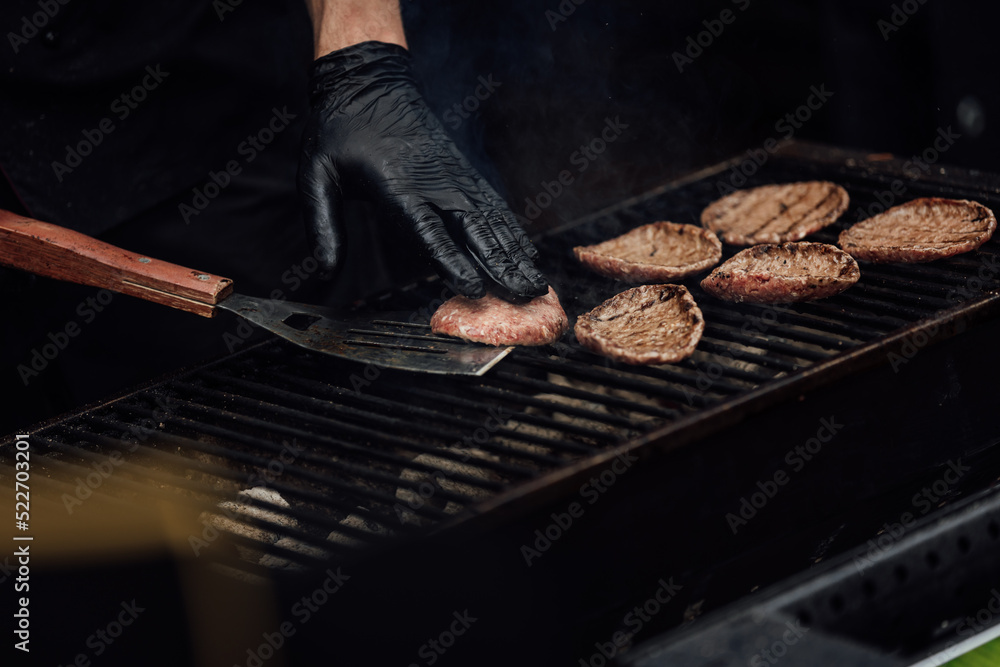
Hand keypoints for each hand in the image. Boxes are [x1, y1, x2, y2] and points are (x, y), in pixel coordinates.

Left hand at [298, 41, 547, 299]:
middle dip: (502, 265)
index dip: (452, 261)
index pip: (429, 231)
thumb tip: (324, 271)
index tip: (472, 287)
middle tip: (525, 295)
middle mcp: (435, 183)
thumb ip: (323, 224)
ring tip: (537, 283)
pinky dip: (514, 233)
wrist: (369, 81)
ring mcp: (454, 177)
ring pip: (493, 221)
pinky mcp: (463, 174)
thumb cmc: (340, 129)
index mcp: (397, 186)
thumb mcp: (316, 174)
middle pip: (475, 230)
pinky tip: (527, 253)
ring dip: (517, 254)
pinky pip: (494, 208)